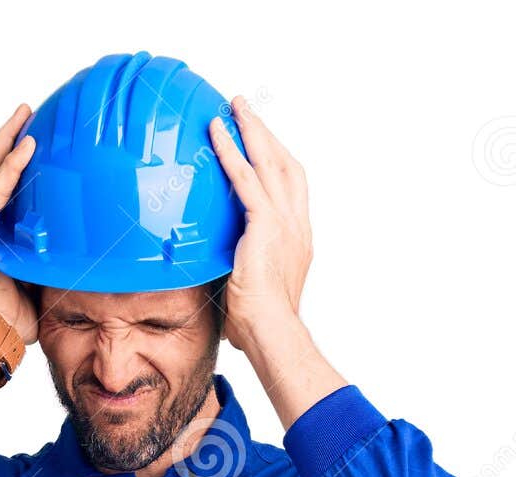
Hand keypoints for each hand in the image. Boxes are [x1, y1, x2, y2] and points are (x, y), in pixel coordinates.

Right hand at [0, 105, 38, 343]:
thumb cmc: (15, 316)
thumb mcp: (39, 273)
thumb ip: (49, 249)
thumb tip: (82, 237)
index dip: (13, 159)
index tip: (32, 136)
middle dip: (7, 139)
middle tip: (27, 111)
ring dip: (7, 143)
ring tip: (26, 117)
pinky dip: (9, 168)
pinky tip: (27, 148)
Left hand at [207, 97, 312, 354]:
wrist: (272, 332)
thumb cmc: (260, 325)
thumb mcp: (252, 289)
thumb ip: (240, 270)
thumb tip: (217, 275)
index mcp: (298, 238)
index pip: (292, 188)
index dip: (279, 161)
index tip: (265, 144)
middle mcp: (296, 224)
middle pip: (286, 164)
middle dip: (267, 134)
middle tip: (247, 110)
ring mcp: (284, 222)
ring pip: (269, 161)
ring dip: (251, 129)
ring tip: (234, 106)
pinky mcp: (265, 225)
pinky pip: (245, 178)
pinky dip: (231, 150)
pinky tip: (217, 131)